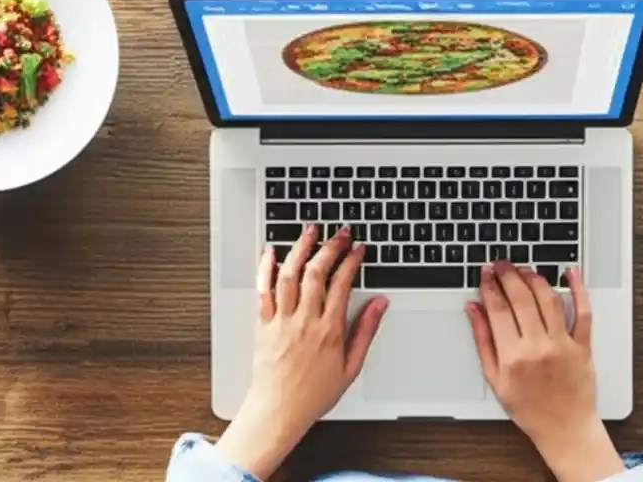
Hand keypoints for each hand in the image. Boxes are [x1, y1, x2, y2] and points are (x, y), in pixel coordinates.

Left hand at [216, 224, 388, 478]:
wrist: (278, 410)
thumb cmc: (313, 393)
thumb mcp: (351, 366)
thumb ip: (366, 331)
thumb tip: (380, 305)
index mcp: (329, 331)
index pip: (342, 284)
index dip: (352, 261)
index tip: (358, 248)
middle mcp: (305, 322)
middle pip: (317, 273)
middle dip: (330, 247)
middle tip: (339, 233)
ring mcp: (282, 321)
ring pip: (290, 275)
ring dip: (300, 248)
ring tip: (310, 231)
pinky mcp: (263, 324)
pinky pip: (263, 290)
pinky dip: (266, 268)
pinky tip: (271, 252)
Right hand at [466, 261, 623, 481]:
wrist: (565, 429)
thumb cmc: (529, 409)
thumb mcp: (495, 379)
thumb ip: (483, 341)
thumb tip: (473, 310)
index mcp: (513, 357)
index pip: (498, 309)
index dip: (489, 285)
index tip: (485, 272)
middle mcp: (538, 347)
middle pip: (521, 298)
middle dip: (508, 274)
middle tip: (501, 264)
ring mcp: (562, 345)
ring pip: (548, 299)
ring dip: (535, 277)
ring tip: (524, 268)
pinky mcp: (583, 346)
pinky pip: (583, 312)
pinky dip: (578, 290)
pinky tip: (570, 273)